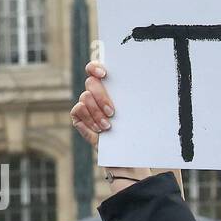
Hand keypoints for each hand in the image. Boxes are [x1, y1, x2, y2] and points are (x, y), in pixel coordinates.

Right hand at [70, 61, 152, 186]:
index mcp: (110, 87)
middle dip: (102, 97)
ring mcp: (86, 104)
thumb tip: (143, 85)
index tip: (104, 74)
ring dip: (97, 113)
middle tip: (112, 112)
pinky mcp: (78, 117)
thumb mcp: (135, 114)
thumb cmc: (134, 132)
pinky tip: (99, 130)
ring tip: (108, 126)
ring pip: (85, 97)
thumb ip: (132, 98)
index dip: (95, 67)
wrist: (126, 154)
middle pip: (91, 83)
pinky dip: (88, 120)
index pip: (95, 68)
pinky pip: (77, 111)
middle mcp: (96, 93)